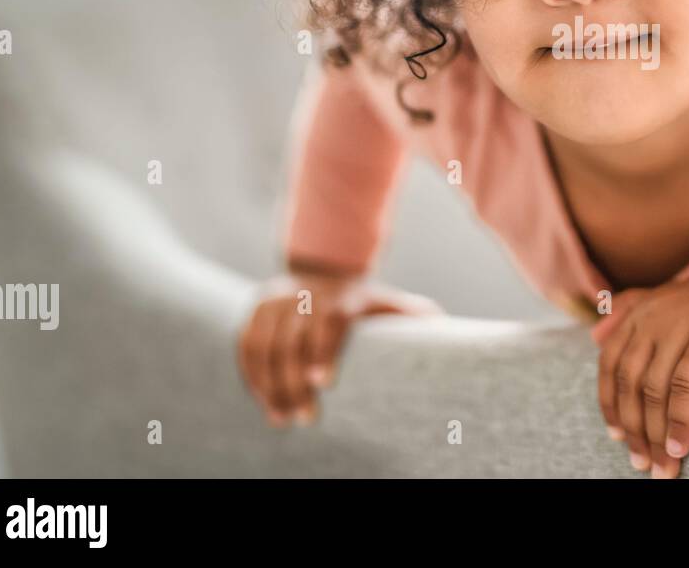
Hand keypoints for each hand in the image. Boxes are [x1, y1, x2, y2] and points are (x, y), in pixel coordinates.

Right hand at [237, 261, 443, 426]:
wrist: (324, 270)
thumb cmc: (361, 301)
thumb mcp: (386, 302)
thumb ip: (410, 314)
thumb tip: (442, 324)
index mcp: (337, 298)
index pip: (328, 323)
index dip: (324, 352)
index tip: (324, 384)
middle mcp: (301, 296)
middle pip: (292, 342)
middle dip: (296, 384)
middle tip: (306, 418)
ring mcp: (274, 301)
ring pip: (264, 347)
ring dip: (270, 387)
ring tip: (282, 418)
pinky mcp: (254, 311)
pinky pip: (246, 347)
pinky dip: (252, 376)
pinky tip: (264, 402)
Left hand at [589, 272, 688, 477]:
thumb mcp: (678, 302)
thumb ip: (636, 310)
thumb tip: (594, 334)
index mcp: (645, 309)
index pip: (612, 363)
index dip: (611, 404)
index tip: (618, 437)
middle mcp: (658, 313)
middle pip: (632, 383)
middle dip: (635, 430)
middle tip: (642, 464)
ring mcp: (683, 323)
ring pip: (656, 393)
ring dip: (657, 438)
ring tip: (664, 470)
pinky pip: (685, 391)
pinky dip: (681, 425)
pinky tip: (682, 450)